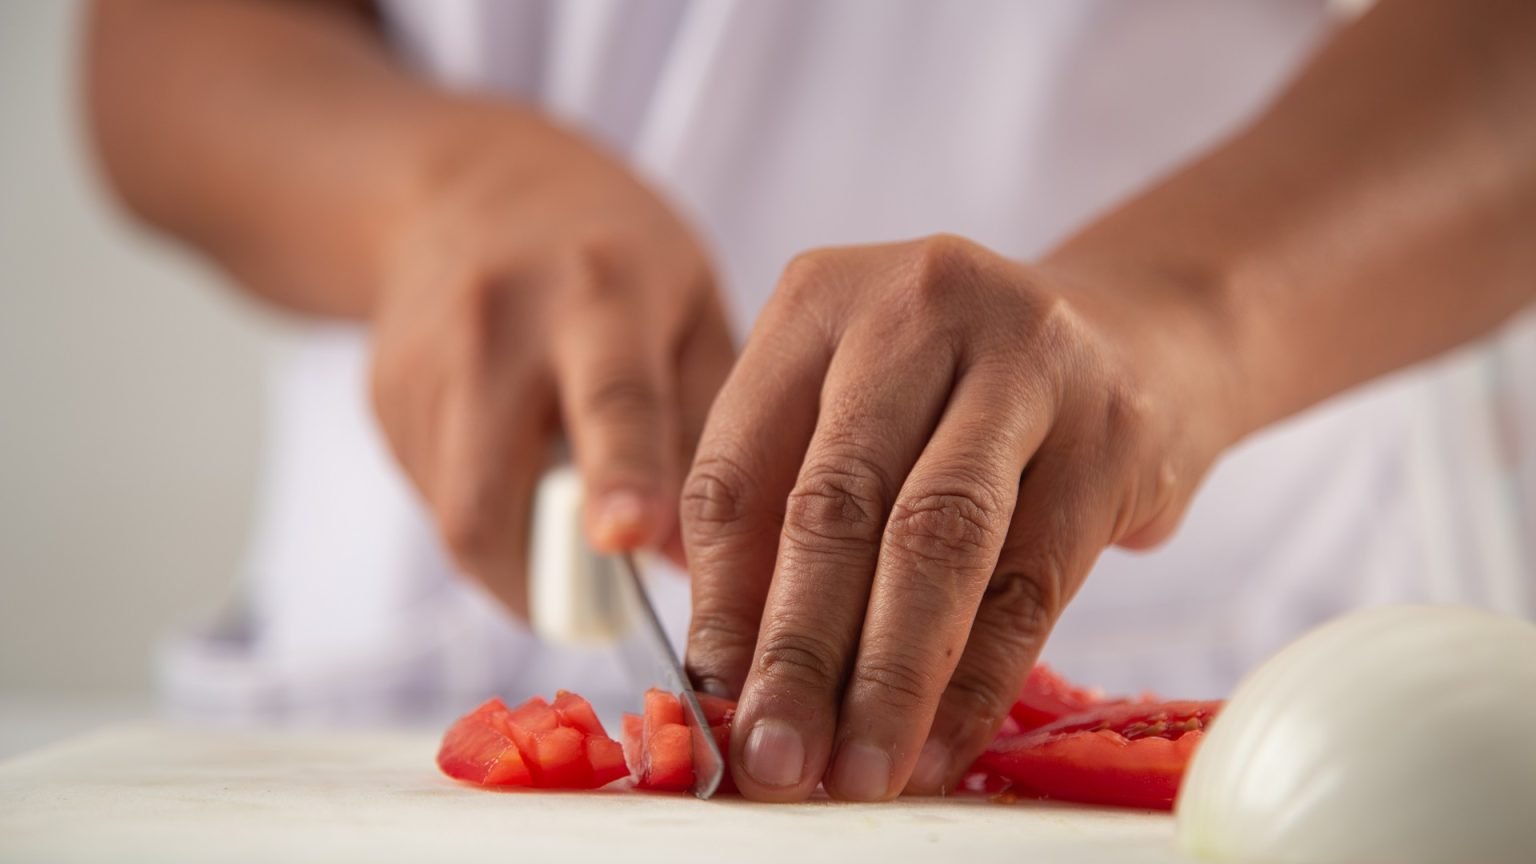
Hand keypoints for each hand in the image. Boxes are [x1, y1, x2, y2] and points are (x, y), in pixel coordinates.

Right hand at [369, 109, 733, 614]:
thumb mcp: (691, 303)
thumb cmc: (612, 251)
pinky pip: (437, 495)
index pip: (611, 396)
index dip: (619, 474)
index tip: (627, 538)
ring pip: (457, 515)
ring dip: (519, 548)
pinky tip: (515, 454)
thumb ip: (712, 427)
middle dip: (543, 578)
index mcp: (600, 294)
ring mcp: (425, 363)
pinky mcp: (383, 397)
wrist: (465, 185)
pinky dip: (488, 510)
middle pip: (489, 496)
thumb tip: (701, 563)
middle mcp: (498, 325)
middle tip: (598, 598)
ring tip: (563, 496)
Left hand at [681, 234, 1238, 800]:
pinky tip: (942, 743)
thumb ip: (792, 515)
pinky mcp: (1113, 428)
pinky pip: (1032, 579)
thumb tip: (737, 677)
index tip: (718, 703)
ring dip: (888, 678)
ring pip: (936, 540)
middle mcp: (915, 308)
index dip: (720, 602)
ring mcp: (1024, 357)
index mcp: (818, 299)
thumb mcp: (863, 410)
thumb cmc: (968, 394)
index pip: (736, 469)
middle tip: (775, 760)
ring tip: (857, 770)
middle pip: (832, 503)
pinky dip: (979, 680)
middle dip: (797, 653)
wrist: (1145, 336)